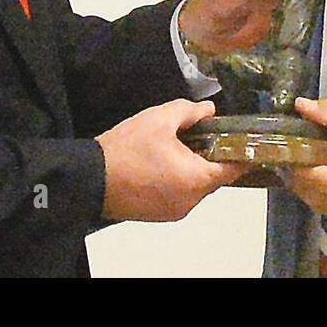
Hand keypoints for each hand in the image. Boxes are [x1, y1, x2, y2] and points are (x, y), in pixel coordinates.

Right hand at [96, 99, 245, 221]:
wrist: (89, 179)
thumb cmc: (128, 148)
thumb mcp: (159, 119)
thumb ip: (189, 112)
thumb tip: (209, 111)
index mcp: (197, 180)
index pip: (233, 169)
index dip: (237, 151)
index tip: (237, 136)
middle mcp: (191, 202)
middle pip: (213, 178)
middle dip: (209, 156)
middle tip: (197, 134)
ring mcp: (174, 212)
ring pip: (195, 187)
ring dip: (191, 169)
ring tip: (174, 147)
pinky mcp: (158, 216)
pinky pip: (179, 195)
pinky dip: (177, 180)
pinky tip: (160, 163)